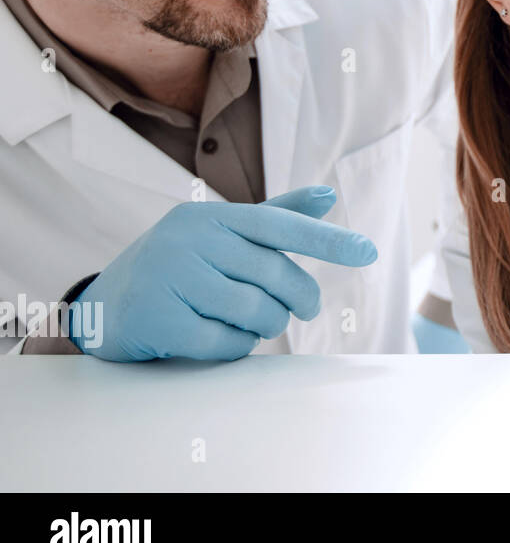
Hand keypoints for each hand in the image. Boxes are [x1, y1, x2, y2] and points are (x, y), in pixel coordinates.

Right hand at [71, 186, 376, 360]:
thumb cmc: (182, 266)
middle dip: (300, 299)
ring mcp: (170, 278)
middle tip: (305, 311)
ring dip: (269, 325)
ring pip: (255, 311)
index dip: (326, 240)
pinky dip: (237, 346)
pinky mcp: (158, 320)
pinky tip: (224, 338)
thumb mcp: (223, 234)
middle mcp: (189, 239)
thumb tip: (327, 195)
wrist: (107, 304)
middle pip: (274, 275)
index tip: (368, 252)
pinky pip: (224, 342)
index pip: (279, 224)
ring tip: (259, 323)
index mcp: (212, 215)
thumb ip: (275, 217)